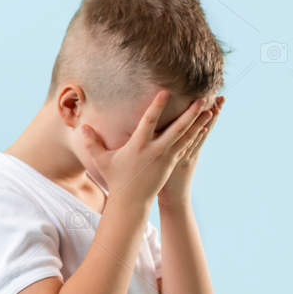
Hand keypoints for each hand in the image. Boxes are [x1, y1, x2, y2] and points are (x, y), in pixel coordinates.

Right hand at [78, 90, 212, 207]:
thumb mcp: (102, 161)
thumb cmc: (116, 178)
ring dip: (199, 122)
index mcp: (139, 146)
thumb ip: (92, 143)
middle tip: (202, 99)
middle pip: (177, 129)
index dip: (157, 106)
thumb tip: (82, 127)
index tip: (165, 92)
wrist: (132, 201)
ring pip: (187, 136)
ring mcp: (167, 158)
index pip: (149, 122)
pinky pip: (187, 145)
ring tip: (211, 109)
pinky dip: (196, 134)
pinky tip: (204, 126)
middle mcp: (156, 151)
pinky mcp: (173, 163)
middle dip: (190, 114)